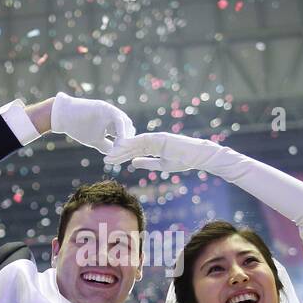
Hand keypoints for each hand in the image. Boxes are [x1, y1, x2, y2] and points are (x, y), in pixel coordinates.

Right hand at [49, 92, 133, 153]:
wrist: (63, 116)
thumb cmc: (78, 127)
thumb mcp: (95, 139)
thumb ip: (106, 146)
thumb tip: (116, 157)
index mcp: (113, 122)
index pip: (126, 133)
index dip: (126, 145)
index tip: (121, 157)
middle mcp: (114, 115)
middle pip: (130, 128)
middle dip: (127, 142)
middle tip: (120, 155)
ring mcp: (110, 110)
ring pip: (126, 123)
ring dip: (124, 138)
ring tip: (117, 150)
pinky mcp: (105, 107)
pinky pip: (119, 119)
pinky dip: (120, 131)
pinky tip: (118, 142)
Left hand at [104, 131, 219, 174]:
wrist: (197, 156)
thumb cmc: (183, 161)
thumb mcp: (161, 165)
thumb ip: (147, 162)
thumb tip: (132, 162)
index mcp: (152, 147)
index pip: (133, 151)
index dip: (121, 156)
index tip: (110, 162)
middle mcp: (152, 140)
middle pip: (131, 147)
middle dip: (118, 153)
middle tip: (105, 160)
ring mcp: (155, 138)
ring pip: (134, 143)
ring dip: (121, 149)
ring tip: (109, 156)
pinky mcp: (159, 137)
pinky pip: (143, 140)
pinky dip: (132, 144)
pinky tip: (121, 148)